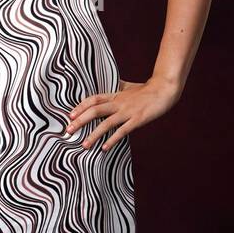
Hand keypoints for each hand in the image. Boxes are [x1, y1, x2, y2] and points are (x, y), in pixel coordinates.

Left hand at [65, 75, 181, 152]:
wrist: (165, 89)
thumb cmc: (148, 89)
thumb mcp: (130, 87)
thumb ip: (119, 87)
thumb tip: (113, 84)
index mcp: (116, 95)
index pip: (93, 99)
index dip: (80, 107)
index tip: (70, 115)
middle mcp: (119, 103)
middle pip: (95, 111)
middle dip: (80, 121)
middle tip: (68, 131)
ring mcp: (128, 111)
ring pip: (106, 123)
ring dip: (93, 134)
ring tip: (84, 145)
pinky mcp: (137, 119)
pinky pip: (122, 131)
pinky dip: (112, 140)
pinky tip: (104, 148)